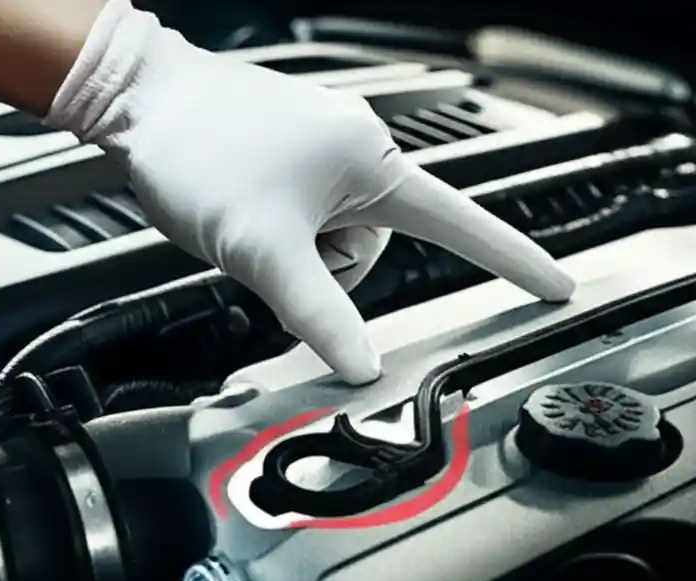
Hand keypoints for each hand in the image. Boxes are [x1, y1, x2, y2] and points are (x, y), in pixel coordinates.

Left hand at [47, 0, 574, 383]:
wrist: (138, 101)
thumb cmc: (198, 150)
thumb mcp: (262, 249)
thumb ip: (319, 313)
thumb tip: (360, 365)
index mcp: (371, 163)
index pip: (462, 224)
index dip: (514, 261)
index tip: (556, 285)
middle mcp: (358, 149)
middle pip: (376, 249)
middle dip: (323, 270)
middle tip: (268, 250)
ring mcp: (325, 147)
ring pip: (336, 239)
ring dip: (295, 253)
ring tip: (248, 224)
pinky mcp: (295, 152)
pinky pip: (309, 214)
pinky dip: (280, 231)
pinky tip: (243, 211)